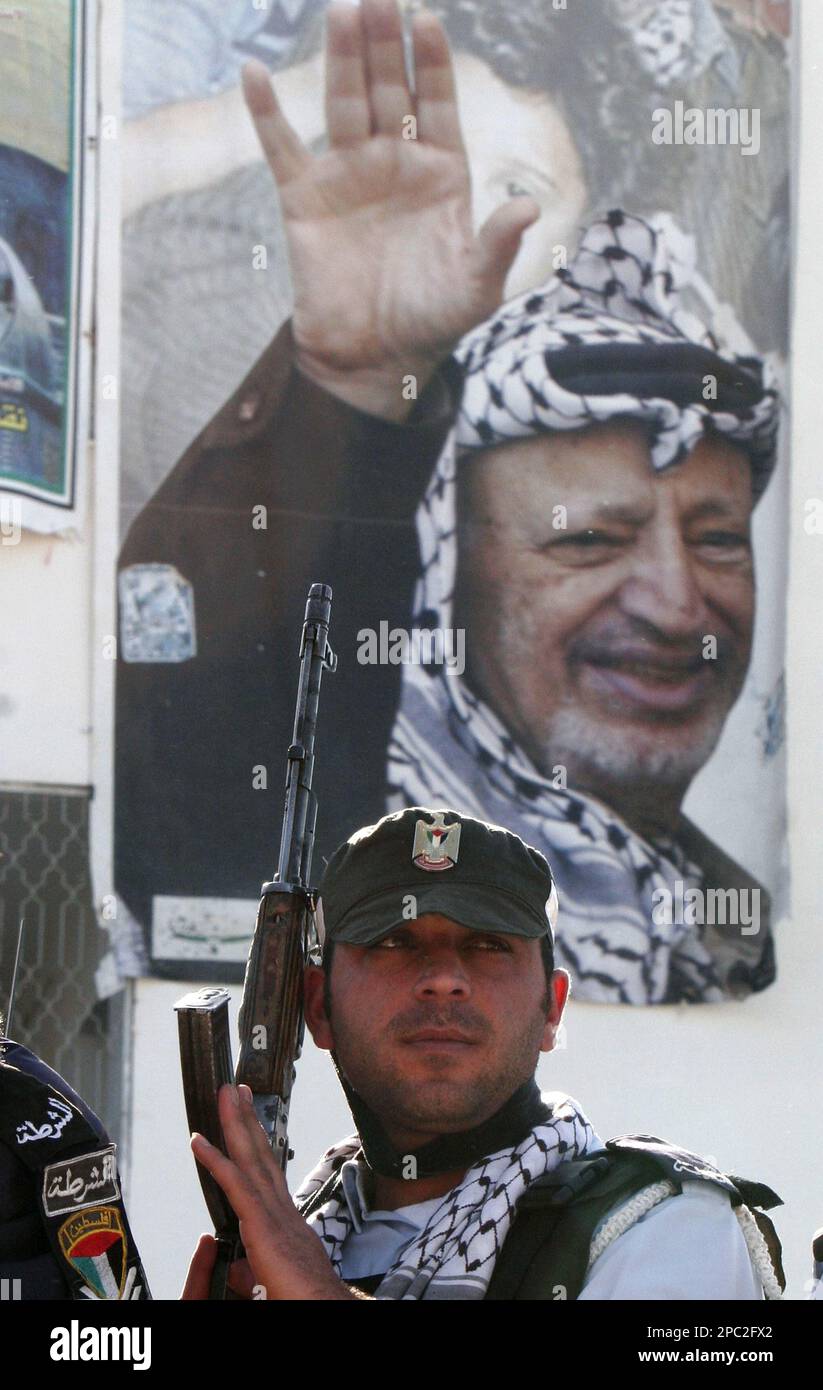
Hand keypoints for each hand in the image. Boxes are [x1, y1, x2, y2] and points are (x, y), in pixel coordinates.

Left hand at [183, 1084, 356, 1300]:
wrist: (325, 1307)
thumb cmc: (306, 1297)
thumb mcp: (276, 1279)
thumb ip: (255, 1264)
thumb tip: (237, 1265)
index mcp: (285, 1220)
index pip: (267, 1173)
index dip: (257, 1144)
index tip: (248, 1117)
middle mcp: (282, 1209)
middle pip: (261, 1155)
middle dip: (247, 1119)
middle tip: (236, 1089)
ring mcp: (274, 1214)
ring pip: (250, 1159)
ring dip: (234, 1123)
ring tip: (224, 1094)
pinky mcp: (263, 1225)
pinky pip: (235, 1186)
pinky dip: (215, 1160)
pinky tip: (198, 1142)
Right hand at [241, 0, 538, 418]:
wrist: (374, 358)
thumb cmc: (432, 322)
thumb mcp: (476, 289)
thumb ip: (498, 244)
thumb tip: (528, 207)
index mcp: (441, 174)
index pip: (437, 103)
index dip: (431, 62)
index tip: (427, 19)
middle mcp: (395, 163)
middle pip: (390, 89)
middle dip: (385, 43)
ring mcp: (348, 175)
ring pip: (343, 103)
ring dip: (341, 58)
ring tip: (341, 10)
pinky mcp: (305, 199)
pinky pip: (282, 148)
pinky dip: (265, 113)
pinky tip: (254, 73)